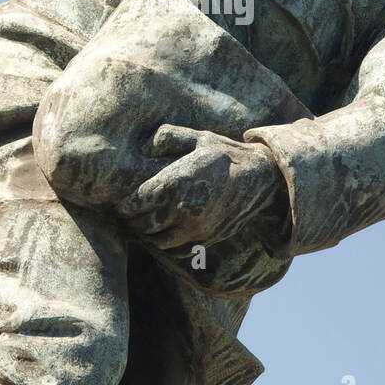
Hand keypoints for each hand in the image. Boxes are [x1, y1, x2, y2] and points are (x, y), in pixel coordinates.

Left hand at [119, 125, 286, 250]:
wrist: (260, 178)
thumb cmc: (225, 154)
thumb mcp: (197, 137)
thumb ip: (166, 137)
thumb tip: (144, 148)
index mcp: (175, 182)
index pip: (135, 204)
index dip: (125, 206)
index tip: (124, 202)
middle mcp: (182, 208)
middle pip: (143, 225)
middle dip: (133, 221)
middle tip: (131, 215)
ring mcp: (194, 226)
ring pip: (158, 240)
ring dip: (148, 234)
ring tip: (147, 223)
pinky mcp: (205, 237)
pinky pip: (176, 248)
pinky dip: (166, 243)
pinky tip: (165, 231)